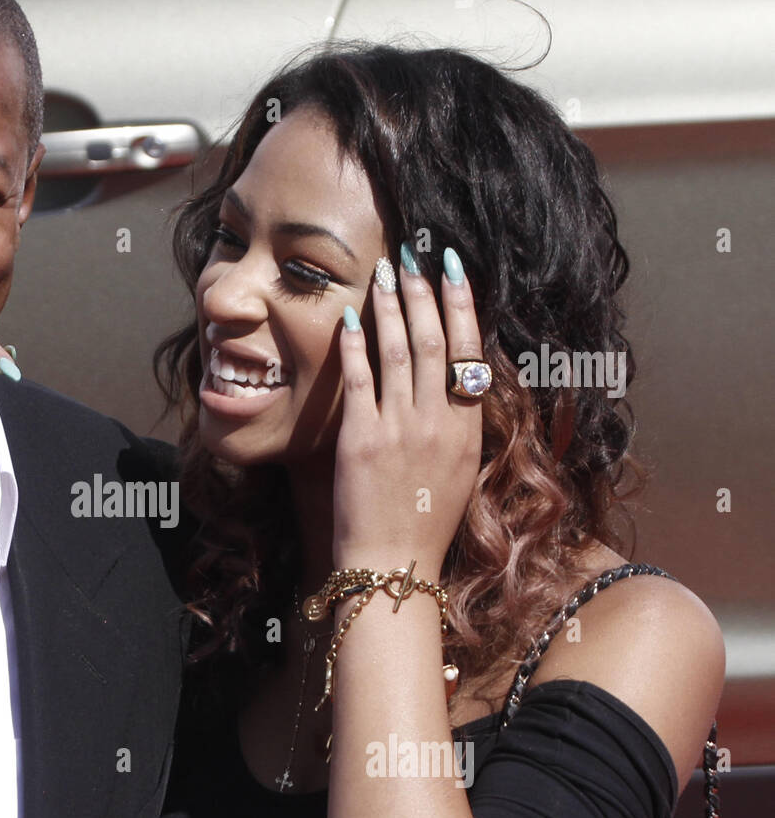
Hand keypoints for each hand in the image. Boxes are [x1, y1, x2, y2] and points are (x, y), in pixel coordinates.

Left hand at [333, 250, 481, 573]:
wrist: (393, 563)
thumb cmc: (427, 521)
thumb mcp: (461, 469)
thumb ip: (458, 422)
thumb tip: (458, 378)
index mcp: (467, 428)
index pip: (467, 351)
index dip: (460, 304)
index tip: (452, 269)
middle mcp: (437, 421)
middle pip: (433, 340)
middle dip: (422, 291)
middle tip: (412, 254)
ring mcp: (399, 429)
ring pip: (398, 351)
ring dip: (391, 305)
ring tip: (384, 271)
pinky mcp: (361, 439)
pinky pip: (358, 380)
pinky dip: (355, 345)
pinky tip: (350, 317)